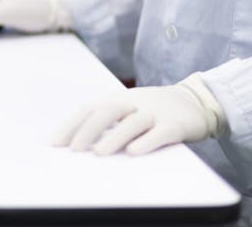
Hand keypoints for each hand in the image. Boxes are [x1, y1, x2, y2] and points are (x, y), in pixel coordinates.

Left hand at [52, 74, 226, 154]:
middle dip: (89, 129)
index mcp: (117, 99)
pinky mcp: (175, 125)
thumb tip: (77, 142)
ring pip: (133, 122)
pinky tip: (134, 152)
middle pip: (108, 111)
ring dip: (115, 136)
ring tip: (100, 153)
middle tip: (75, 149)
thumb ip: (106, 122)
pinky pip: (160, 133)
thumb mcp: (126, 109)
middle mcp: (133, 103)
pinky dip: (146, 141)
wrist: (194, 100)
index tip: (57, 144)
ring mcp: (155, 112)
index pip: (90, 109)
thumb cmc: (151, 110)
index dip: (72, 125)